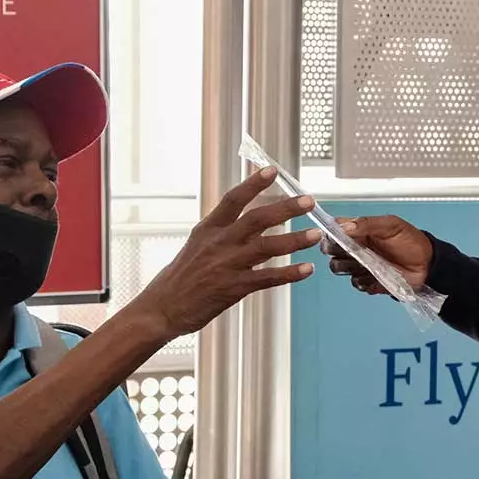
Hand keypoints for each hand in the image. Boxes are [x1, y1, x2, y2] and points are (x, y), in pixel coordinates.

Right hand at [130, 169, 322, 337]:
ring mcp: (227, 265)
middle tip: (308, 201)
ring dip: (294, 240)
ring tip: (315, 235)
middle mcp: (219, 243)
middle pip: (257, 219)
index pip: (233, 199)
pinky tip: (306, 269)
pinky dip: (289, 274)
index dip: (253, 184)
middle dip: (285, 209)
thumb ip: (223, 230)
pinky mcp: (234, 288)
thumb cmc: (181, 276)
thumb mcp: (197, 244)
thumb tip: (249, 218)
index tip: (272, 170)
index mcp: (209, 228)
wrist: (163, 307)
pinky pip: (267, 278)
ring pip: (267, 247)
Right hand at [322, 216, 432, 293]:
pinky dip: (363, 281)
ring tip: (367, 265)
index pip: (334, 230)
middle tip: (354, 253)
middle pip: (331, 250)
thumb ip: (367, 224)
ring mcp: (360, 265)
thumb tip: (343, 227)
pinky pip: (355, 283)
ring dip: (349, 267)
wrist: (427, 265)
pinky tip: (376, 276)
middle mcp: (355, 247)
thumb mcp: (391, 226)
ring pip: (339, 267)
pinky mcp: (367, 281)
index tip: (338, 238)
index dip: (331, 234)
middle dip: (337, 252)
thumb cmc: (410, 241)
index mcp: (359, 231)